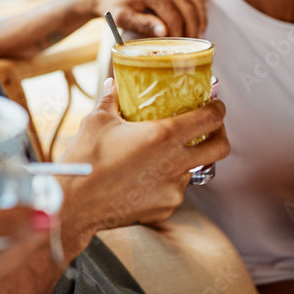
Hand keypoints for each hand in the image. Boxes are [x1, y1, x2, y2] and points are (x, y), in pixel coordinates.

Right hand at [58, 78, 227, 257]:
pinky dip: (165, 181)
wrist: (74, 204)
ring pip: (192, 170)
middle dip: (220, 134)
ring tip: (162, 154)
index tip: (215, 104)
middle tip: (209, 128)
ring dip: (184, 160)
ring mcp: (172, 190)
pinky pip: (174, 191)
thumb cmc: (85, 161)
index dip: (217, 108)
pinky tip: (144, 177)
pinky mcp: (164, 209)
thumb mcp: (97, 121)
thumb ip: (111, 99)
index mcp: (163, 136)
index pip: (210, 119)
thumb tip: (114, 84)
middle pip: (220, 148)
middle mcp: (175, 164)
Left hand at [97, 0, 206, 38]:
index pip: (173, 15)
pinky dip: (201, 1)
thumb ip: (143, 24)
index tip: (179, 46)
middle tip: (193, 43)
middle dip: (193, 27)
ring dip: (201, 15)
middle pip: (188, 6)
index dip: (179, 33)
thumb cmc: (117, 8)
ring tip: (199, 33)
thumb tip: (164, 33)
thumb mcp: (123, 19)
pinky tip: (200, 15)